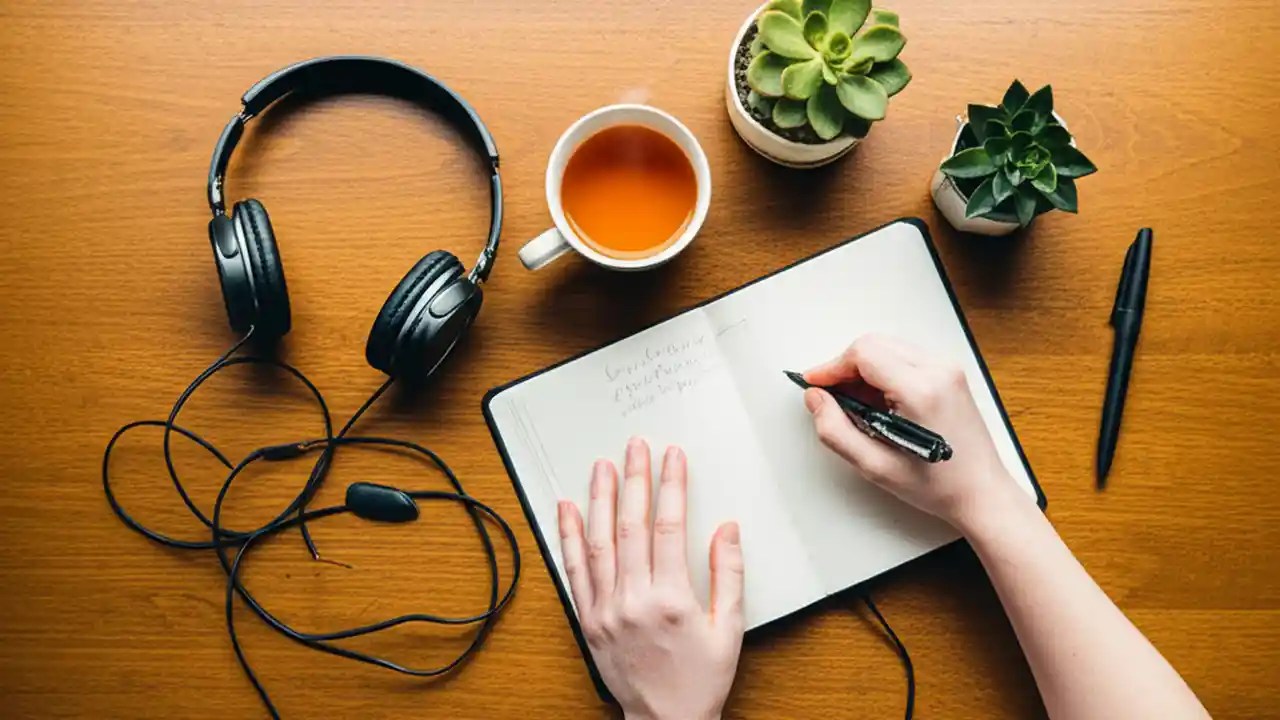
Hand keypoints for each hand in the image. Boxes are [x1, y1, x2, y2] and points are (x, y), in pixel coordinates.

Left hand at [557, 438, 743, 719]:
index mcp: (672, 600)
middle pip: (631, 526)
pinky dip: (568, 536)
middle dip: (635, 479)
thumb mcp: (729, 630)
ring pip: (598, 542)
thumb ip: (729, 576)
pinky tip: (567, 508)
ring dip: (600, 499)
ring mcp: (605, 610)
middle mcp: (633, 600)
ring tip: (602, 465)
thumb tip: (726, 529)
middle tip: (636, 446)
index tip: (673, 457)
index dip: (671, 486)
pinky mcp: (588, 620)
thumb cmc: (700, 680)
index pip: (668, 527)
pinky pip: (574, 570)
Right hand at [802, 334, 1027, 535]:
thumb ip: (835, 430)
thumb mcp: (875, 466)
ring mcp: (948, 369)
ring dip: (863, 370)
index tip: (814, 384)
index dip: (831, 367)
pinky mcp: (950, 373)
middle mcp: (938, 371)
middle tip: (832, 398)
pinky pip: (904, 357)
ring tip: (858, 406)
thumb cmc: (939, 485)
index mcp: (921, 390)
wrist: (980, 492)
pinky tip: (879, 403)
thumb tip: (816, 399)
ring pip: (888, 348)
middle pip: (874, 344)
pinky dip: (883, 373)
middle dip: (845, 368)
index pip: (863, 354)